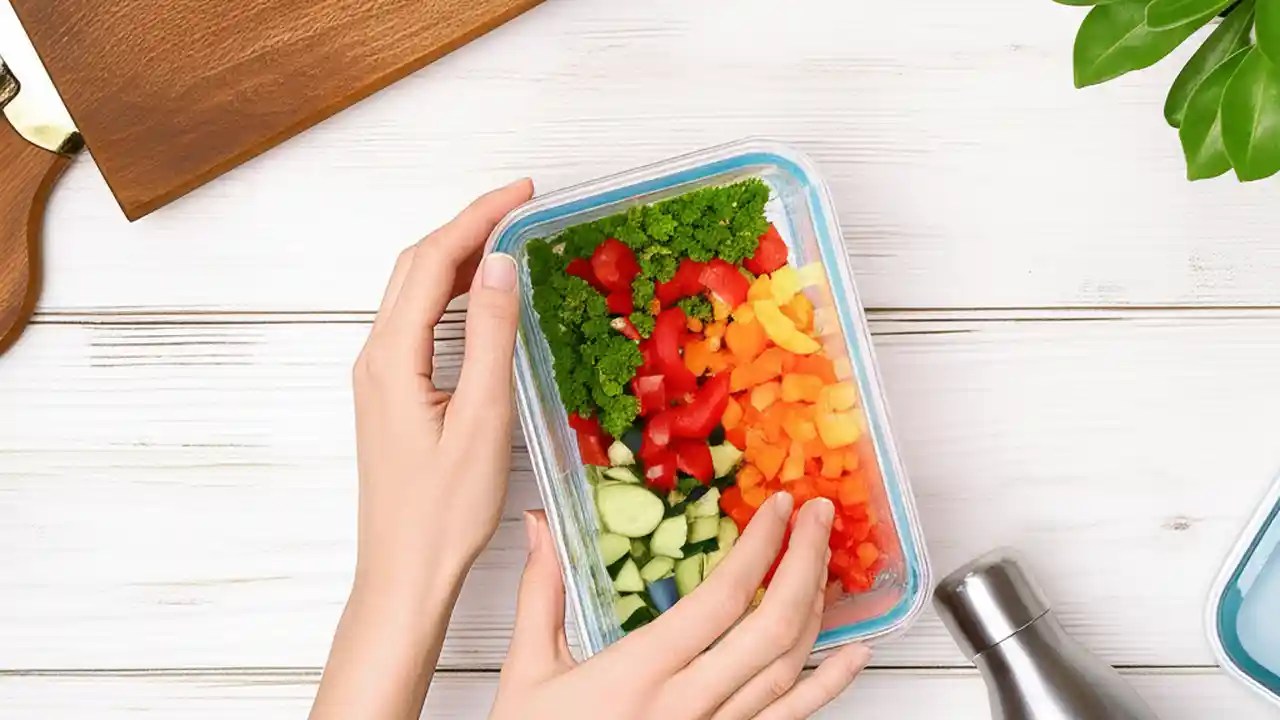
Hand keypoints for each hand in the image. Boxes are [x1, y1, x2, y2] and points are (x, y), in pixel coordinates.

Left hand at [311, 179, 533, 719]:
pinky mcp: (391, 394)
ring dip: (458, 257)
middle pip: (416, 266)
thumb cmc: (442, 511)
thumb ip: (491, 337)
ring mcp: (378, 376)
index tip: (524, 194)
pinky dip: (451, 293)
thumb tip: (502, 265)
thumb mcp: (482, 419)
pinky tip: (483, 299)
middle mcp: (375, 357)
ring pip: (414, 292)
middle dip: (466, 225)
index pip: (433, 262)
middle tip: (521, 206)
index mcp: (392, 357)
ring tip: (509, 239)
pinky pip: (417, 321)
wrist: (403, 571)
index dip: (478, 217)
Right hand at [492, 493, 871, 719]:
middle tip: (819, 516)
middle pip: (771, 626)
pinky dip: (829, 685)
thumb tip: (539, 526)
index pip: (722, 598)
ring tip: (826, 561)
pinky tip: (853, 655)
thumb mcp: (527, 673)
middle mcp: (687, 706)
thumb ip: (542, 594)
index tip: (779, 508)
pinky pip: (790, 719)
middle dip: (804, 562)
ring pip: (787, 668)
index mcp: (640, 674)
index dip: (761, 547)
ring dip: (816, 608)